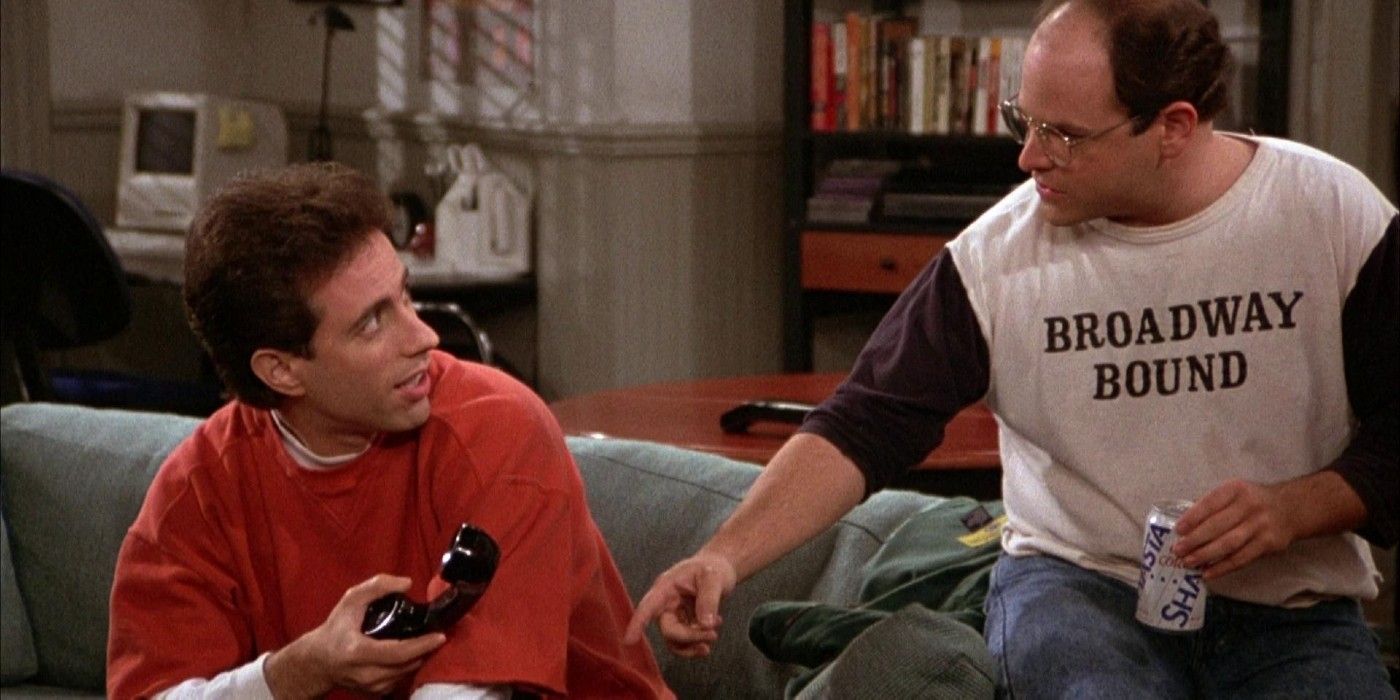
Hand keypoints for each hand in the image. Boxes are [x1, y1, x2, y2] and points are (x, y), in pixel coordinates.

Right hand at [265, 575, 446, 697]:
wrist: (318, 661)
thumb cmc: (336, 628)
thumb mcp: (351, 600)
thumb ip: (377, 586)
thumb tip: (407, 583)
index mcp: (358, 652)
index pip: (398, 652)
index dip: (421, 645)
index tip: (440, 636)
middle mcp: (365, 673)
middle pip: (406, 665)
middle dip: (425, 650)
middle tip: (438, 634)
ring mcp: (370, 687)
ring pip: (406, 674)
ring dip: (419, 658)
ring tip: (427, 642)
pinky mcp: (374, 693)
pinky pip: (400, 680)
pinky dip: (408, 667)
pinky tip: (411, 653)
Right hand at [623, 552, 736, 657]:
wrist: (720, 568)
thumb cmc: (713, 568)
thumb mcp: (713, 578)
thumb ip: (709, 600)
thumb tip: (705, 625)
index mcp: (666, 587)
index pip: (648, 606)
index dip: (637, 623)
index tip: (629, 641)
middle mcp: (665, 603)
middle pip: (668, 629)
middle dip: (690, 636)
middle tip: (714, 634)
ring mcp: (673, 615)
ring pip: (674, 640)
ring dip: (693, 643)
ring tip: (714, 635)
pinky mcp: (682, 623)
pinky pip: (683, 642)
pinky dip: (697, 642)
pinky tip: (712, 633)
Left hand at [1172, 479, 1294, 579]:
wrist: (1290, 508)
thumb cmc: (1252, 501)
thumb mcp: (1234, 492)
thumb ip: (1212, 505)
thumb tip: (1185, 524)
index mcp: (1235, 489)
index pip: (1210, 504)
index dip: (1193, 518)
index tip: (1178, 530)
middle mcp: (1249, 506)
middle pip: (1217, 526)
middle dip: (1195, 540)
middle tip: (1178, 550)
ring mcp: (1260, 526)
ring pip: (1228, 544)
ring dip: (1206, 555)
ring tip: (1188, 562)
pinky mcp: (1268, 544)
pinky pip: (1242, 558)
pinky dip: (1223, 567)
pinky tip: (1207, 573)